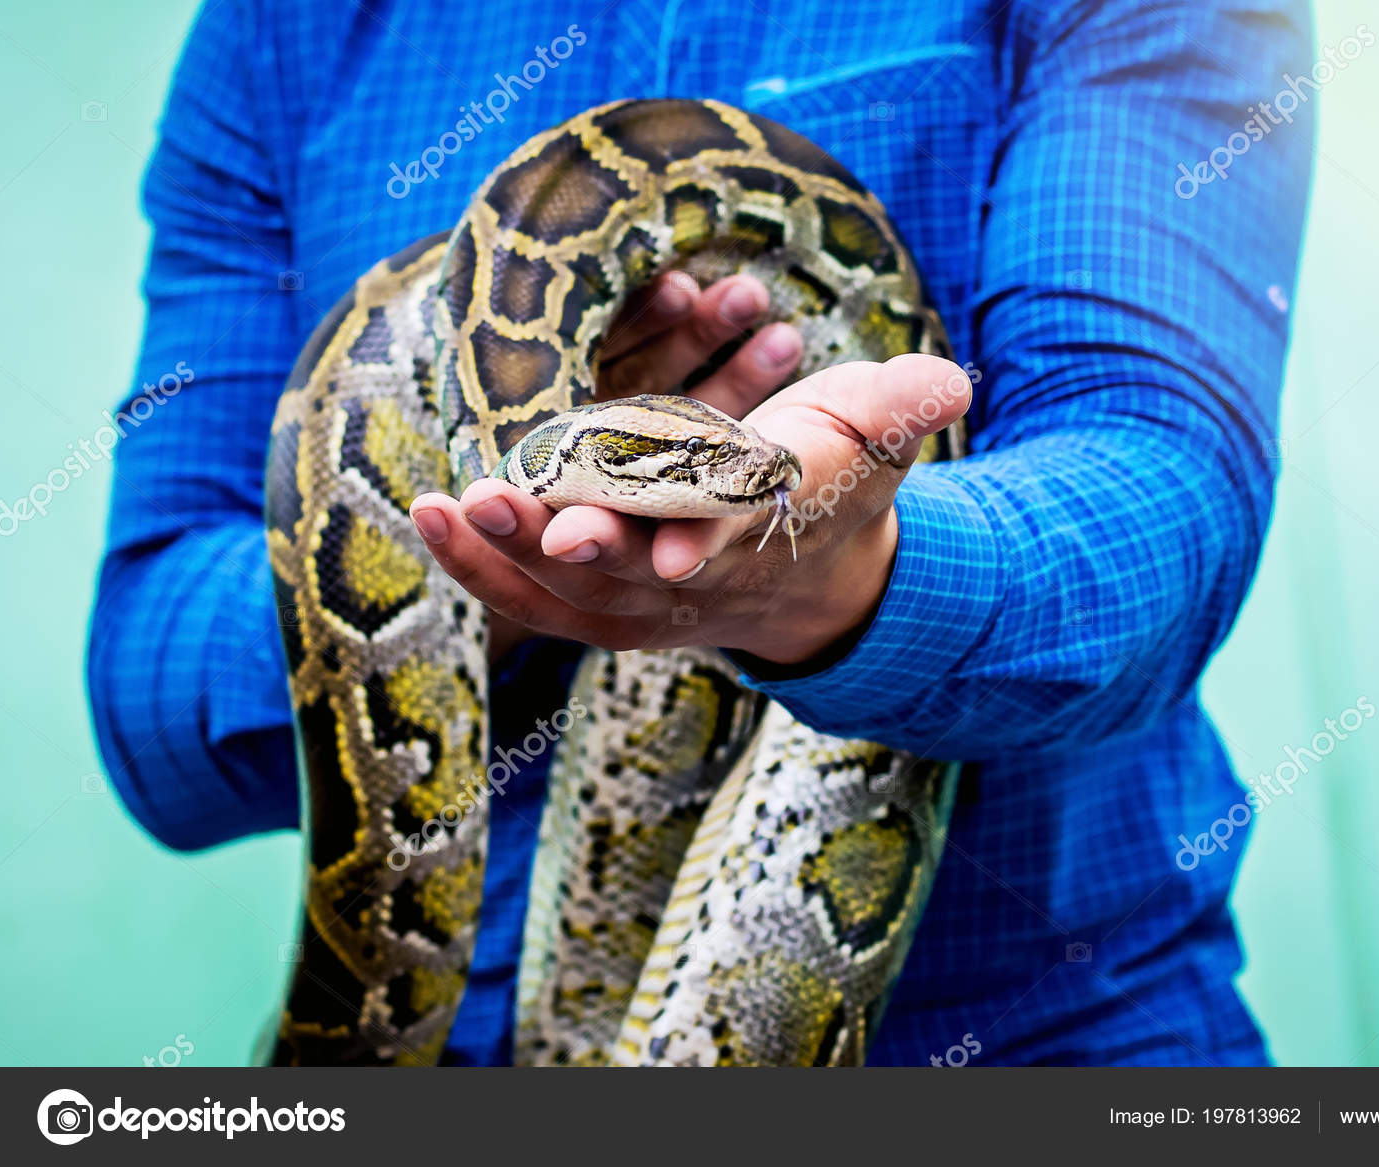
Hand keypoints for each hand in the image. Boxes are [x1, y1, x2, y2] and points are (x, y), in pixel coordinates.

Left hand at [408, 273, 970, 667]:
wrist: (808, 580)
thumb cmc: (835, 481)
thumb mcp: (879, 434)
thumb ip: (901, 406)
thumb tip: (949, 382)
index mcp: (776, 524)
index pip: (746, 530)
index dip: (710, 534)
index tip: (674, 543)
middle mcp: (706, 572)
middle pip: (642, 566)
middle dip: (588, 542)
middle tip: (530, 514)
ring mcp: (647, 597)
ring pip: (576, 590)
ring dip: (515, 552)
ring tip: (456, 504)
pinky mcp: (601, 601)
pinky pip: (537, 600)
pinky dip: (482, 566)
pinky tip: (430, 517)